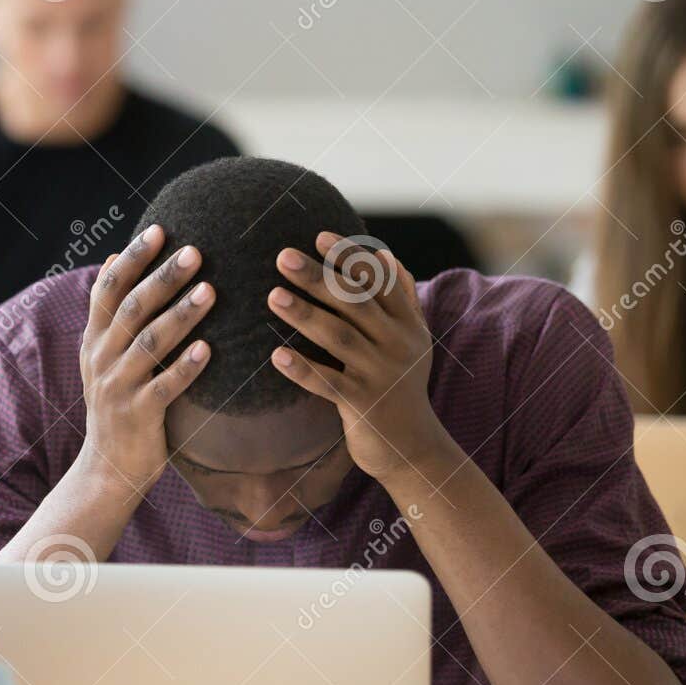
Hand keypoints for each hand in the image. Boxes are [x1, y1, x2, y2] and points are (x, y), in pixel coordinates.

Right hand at [77, 224, 214, 493]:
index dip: (132, 258)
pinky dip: (185, 368)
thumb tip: (111, 257)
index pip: (108, 289)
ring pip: (149, 344)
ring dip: (181, 315)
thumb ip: (109, 312)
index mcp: (94, 339)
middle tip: (196, 250)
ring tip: (210, 291)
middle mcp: (100, 358)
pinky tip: (209, 350)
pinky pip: (164, 387)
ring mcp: (117, 387)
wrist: (107, 469)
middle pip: (132, 309)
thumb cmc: (118, 403)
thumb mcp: (102, 355)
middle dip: (163, 278)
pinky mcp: (138, 415)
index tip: (159, 229)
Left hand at [267, 232, 451, 481]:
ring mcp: (382, 375)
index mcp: (408, 324)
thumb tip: (386, 256)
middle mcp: (398, 345)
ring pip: (339, 338)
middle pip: (354, 303)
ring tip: (272, 296)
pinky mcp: (364, 405)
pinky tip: (277, 356)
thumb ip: (401, 299)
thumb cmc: (400, 387)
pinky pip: (328, 383)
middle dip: (319, 277)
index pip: (377, 281)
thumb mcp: (412, 341)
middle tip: (282, 257)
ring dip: (305, 315)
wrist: (412, 448)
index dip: (349, 257)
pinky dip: (303, 369)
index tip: (318, 236)